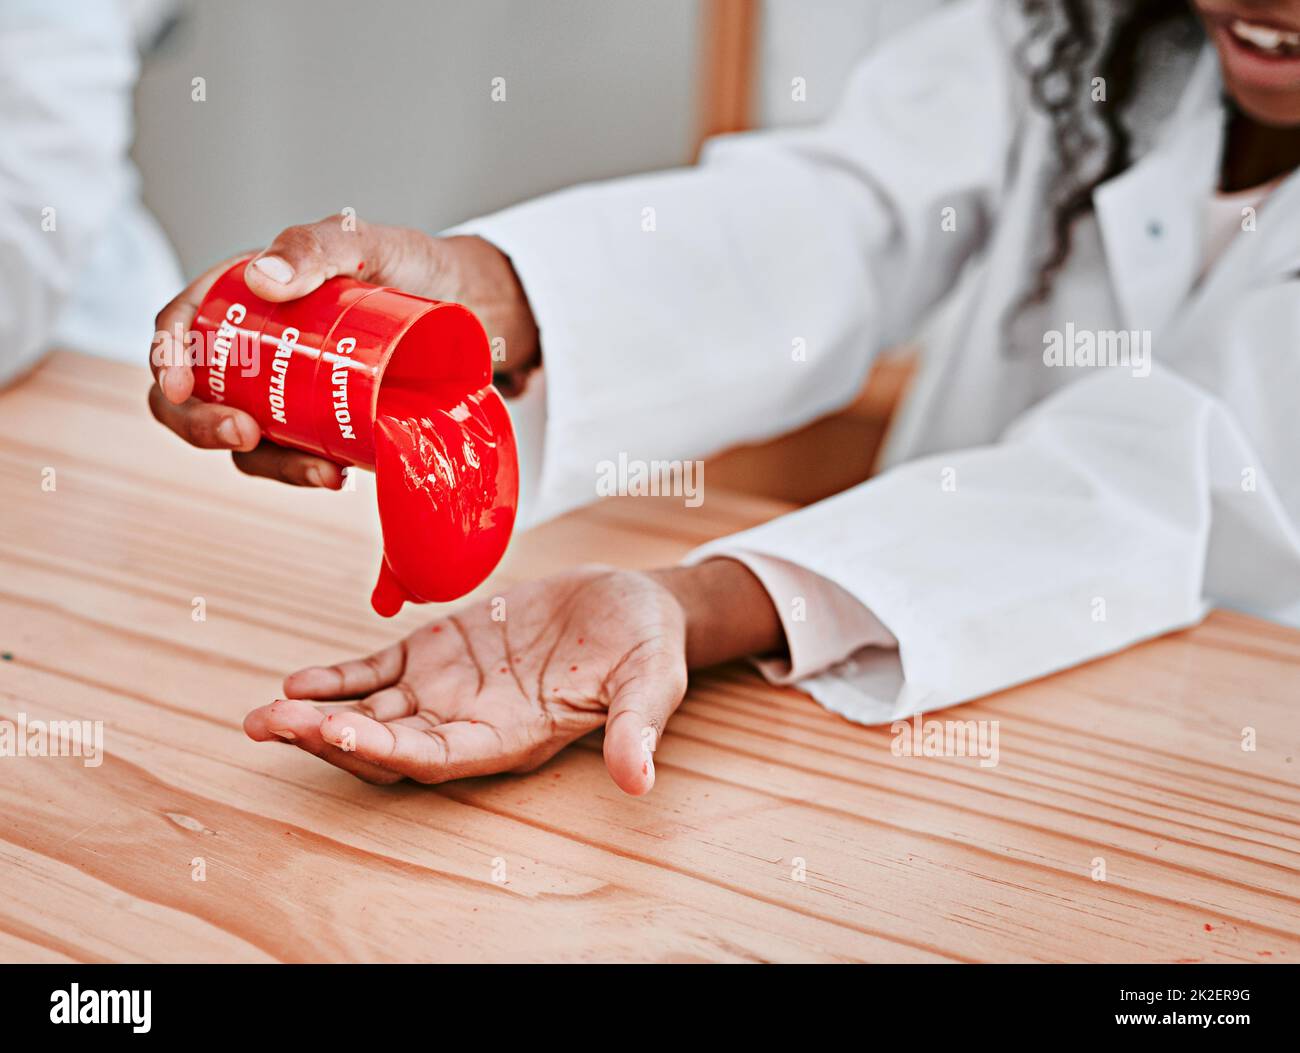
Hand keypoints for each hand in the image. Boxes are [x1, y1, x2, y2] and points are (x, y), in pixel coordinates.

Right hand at [148, 216, 538, 487]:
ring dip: (266, 463)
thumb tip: (262, 280)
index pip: (181, 325)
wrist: (466, 307)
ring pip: (243, 439)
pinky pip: (293, 456)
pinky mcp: (317, 423)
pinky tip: (336, 475)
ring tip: (316, 471)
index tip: (179, 387)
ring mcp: (283, 391)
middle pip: (192, 395)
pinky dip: (306, 471)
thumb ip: (317, 247)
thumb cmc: (409, 266)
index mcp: (245, 295)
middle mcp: (254, 347)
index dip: (166, 357)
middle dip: (201, 425)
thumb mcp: (365, 244)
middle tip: (244, 435)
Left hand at [243, 560, 784, 793]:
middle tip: (273, 725)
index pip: (436, 757)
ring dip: (315, 714)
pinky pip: (379, 668)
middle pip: (386, 742)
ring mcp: (451, 687)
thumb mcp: (652, 683)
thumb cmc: (647, 648)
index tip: (338, 731)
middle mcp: (470, 721)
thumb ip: (636, 728)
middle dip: (327, 738)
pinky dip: (339, 677)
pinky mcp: (442, 648)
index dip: (385, 748)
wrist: (635, 604)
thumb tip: (638, 781)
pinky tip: (298, 680)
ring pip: (370, 709)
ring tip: (264, 713)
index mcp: (513, 737)